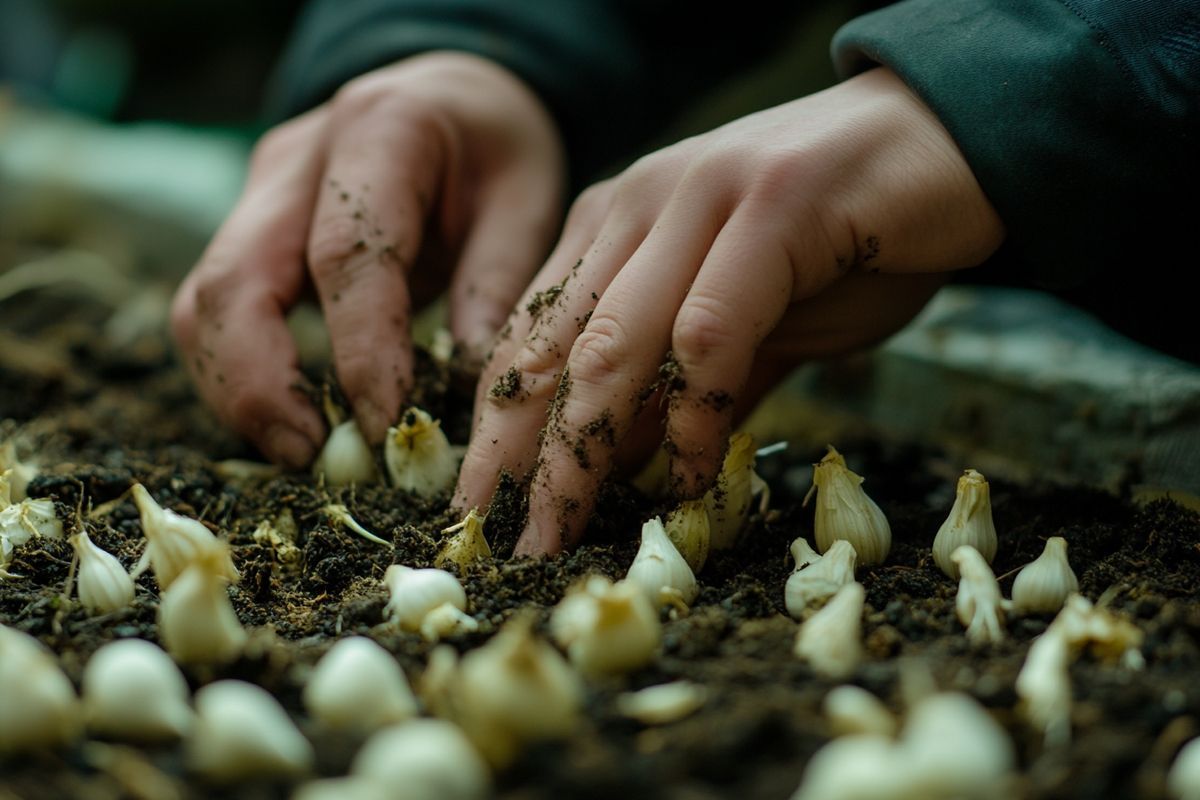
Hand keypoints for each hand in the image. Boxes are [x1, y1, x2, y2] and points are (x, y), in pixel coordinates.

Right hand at [171, 52, 564, 466]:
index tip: (385, 424)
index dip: (358, 349)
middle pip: (232, 279)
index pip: (346, 253)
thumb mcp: (530, 200)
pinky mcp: (248, 229)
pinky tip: (294, 420)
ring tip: (303, 451)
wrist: (452, 100)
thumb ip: (500, 280)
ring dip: (238, 391)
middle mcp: (297, 159)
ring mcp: (259, 193)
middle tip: (313, 456)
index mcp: (380, 130)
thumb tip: (461, 381)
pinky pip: (217, 312)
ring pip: (202, 302)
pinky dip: (243, 376)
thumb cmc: (496, 151)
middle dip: (260, 386)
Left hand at [454, 67, 1004, 553]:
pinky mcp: (770, 205)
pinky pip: (709, 332)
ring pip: (611, 343)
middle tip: (504, 542)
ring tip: (563, 533)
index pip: (530, 337)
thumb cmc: (846, 239)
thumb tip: (621, 469)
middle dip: (516, 455)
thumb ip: (680, 389)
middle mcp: (639, 203)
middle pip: (551, 348)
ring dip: (581, 453)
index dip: (497, 429)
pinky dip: (694, 413)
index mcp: (616, 223)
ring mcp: (699, 196)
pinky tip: (690, 476)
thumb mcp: (745, 328)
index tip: (481, 508)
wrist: (946, 140)